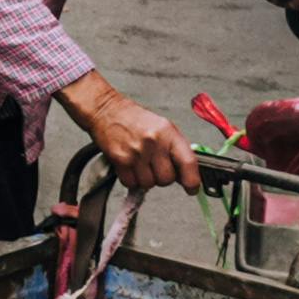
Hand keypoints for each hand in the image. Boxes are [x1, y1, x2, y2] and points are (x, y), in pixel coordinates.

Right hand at [66, 74, 191, 192]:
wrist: (106, 110)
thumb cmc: (134, 119)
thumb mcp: (162, 127)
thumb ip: (176, 149)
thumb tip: (186, 174)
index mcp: (168, 133)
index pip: (188, 162)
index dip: (192, 180)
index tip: (192, 188)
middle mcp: (154, 142)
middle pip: (167, 179)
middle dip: (161, 177)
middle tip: (154, 165)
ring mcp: (137, 152)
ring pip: (148, 184)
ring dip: (145, 179)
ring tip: (139, 162)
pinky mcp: (121, 160)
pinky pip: (131, 183)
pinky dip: (130, 179)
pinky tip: (129, 165)